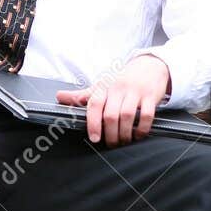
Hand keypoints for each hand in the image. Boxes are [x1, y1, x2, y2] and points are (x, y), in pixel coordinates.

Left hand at [56, 54, 171, 146]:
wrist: (149, 66)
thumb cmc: (122, 80)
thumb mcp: (101, 85)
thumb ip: (81, 95)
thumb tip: (59, 97)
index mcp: (104, 86)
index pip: (94, 104)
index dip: (93, 123)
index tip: (94, 138)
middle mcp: (119, 88)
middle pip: (111, 115)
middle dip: (110, 134)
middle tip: (110, 144)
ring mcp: (135, 91)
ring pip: (127, 116)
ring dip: (124, 134)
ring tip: (123, 141)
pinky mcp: (151, 96)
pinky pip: (146, 116)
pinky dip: (141, 129)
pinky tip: (138, 134)